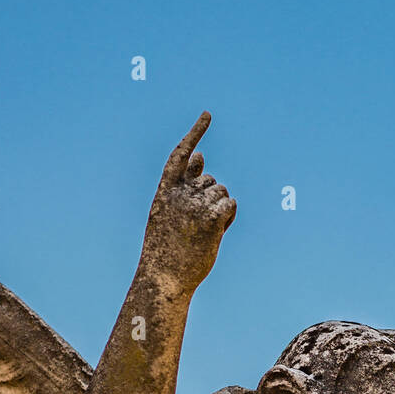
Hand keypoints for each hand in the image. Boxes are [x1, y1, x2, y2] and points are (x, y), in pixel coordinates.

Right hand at [140, 112, 235, 291]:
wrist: (164, 278)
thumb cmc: (166, 248)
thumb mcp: (167, 212)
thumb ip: (183, 184)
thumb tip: (203, 156)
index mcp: (164, 190)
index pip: (181, 154)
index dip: (195, 133)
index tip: (208, 115)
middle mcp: (179, 193)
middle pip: (209, 179)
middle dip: (209, 196)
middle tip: (196, 222)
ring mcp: (195, 205)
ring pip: (221, 191)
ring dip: (219, 208)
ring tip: (203, 230)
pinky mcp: (211, 220)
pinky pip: (230, 205)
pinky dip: (227, 216)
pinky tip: (217, 230)